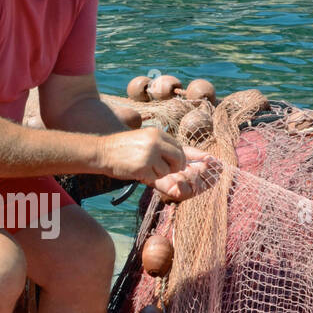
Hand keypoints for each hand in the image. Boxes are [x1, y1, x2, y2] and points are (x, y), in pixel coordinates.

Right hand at [98, 130, 217, 199]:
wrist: (102, 151)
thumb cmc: (123, 149)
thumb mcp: (145, 142)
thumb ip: (164, 149)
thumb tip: (185, 162)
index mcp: (158, 134)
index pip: (181, 147)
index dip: (193, 157)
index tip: (210, 162)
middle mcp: (156, 142)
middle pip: (179, 160)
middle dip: (174, 168)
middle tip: (157, 167)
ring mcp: (150, 154)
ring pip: (167, 171)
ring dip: (157, 173)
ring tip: (141, 165)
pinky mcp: (143, 167)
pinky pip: (155, 178)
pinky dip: (148, 178)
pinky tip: (136, 170)